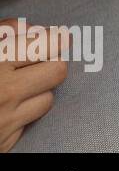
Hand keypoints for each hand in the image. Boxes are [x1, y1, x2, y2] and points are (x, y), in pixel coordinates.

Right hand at [0, 18, 67, 152]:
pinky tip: (6, 107)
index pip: (44, 45)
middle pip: (57, 71)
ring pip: (47, 98)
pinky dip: (23, 113)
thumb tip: (31, 29)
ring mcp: (6, 120)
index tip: (59, 35)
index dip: (54, 38)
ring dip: (38, 90)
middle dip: (51, 63)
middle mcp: (4, 92)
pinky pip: (29, 122)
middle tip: (39, 60)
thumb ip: (1, 34)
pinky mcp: (6, 141)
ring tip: (17, 86)